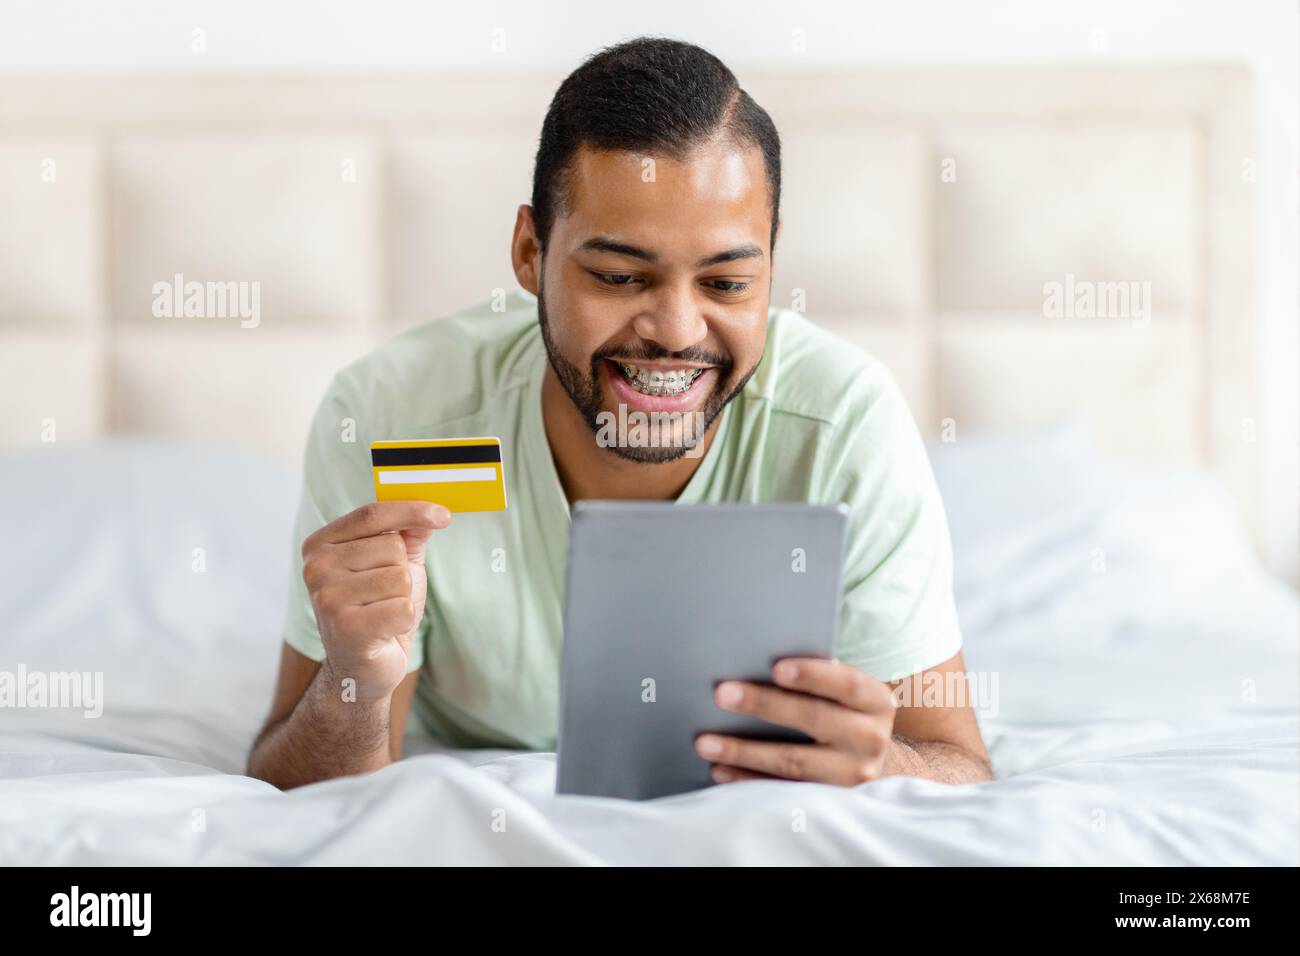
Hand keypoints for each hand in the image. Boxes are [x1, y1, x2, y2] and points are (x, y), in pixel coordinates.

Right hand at [300, 500, 450, 701]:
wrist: (362, 668)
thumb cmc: (376, 610)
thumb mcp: (392, 565)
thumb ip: (408, 534)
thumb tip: (434, 512)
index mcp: (320, 545)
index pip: (372, 514)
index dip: (411, 510)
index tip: (444, 515)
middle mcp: (316, 568)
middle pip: (392, 547)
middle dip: (401, 573)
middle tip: (382, 597)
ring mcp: (328, 598)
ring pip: (400, 578)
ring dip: (402, 599)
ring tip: (382, 614)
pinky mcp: (347, 627)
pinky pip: (403, 609)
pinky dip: (403, 622)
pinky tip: (384, 633)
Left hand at [695, 658, 896, 785]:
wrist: (871, 762)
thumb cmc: (843, 712)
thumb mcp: (843, 693)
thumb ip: (816, 679)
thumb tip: (753, 662)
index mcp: (875, 701)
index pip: (846, 684)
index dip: (812, 675)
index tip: (775, 668)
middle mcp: (870, 738)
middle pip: (814, 719)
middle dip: (764, 705)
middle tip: (721, 694)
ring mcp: (853, 776)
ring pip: (794, 761)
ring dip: (744, 751)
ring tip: (705, 743)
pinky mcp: (830, 802)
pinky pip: (783, 791)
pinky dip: (748, 780)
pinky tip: (720, 770)